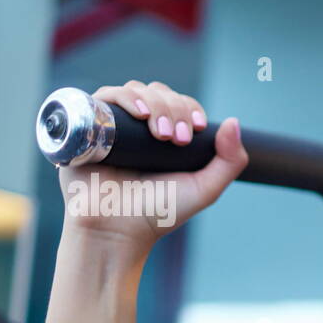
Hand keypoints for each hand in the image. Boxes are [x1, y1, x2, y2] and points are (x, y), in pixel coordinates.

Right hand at [56, 80, 248, 251]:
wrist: (116, 231)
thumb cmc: (158, 214)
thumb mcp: (204, 190)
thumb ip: (230, 162)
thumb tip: (234, 122)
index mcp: (165, 138)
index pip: (180, 104)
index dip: (190, 108)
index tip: (198, 128)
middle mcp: (138, 129)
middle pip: (159, 94)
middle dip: (174, 109)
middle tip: (176, 138)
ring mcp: (113, 127)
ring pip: (134, 91)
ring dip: (154, 103)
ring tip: (160, 132)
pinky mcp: (88, 128)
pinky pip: (103, 97)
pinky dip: (123, 97)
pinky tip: (138, 112)